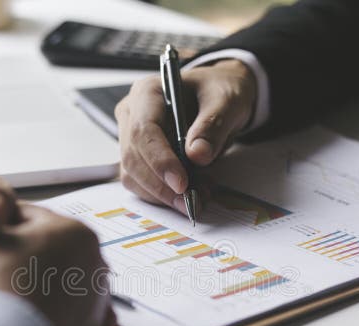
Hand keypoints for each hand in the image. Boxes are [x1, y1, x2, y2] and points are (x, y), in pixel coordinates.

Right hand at [115, 59, 256, 212]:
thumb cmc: (219, 92)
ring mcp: (131, 138)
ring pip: (134, 175)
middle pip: (133, 157)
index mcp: (147, 92)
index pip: (143, 131)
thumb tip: (197, 155)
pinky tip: (189, 195)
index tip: (181, 183)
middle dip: (161, 185)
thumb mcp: (226, 101)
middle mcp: (132, 114)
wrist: (219, 99)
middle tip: (190, 201)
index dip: (160, 160)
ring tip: (196, 198)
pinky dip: (164, 195)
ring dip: (162, 194)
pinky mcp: (140, 158)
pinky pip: (143, 183)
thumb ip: (213, 125)